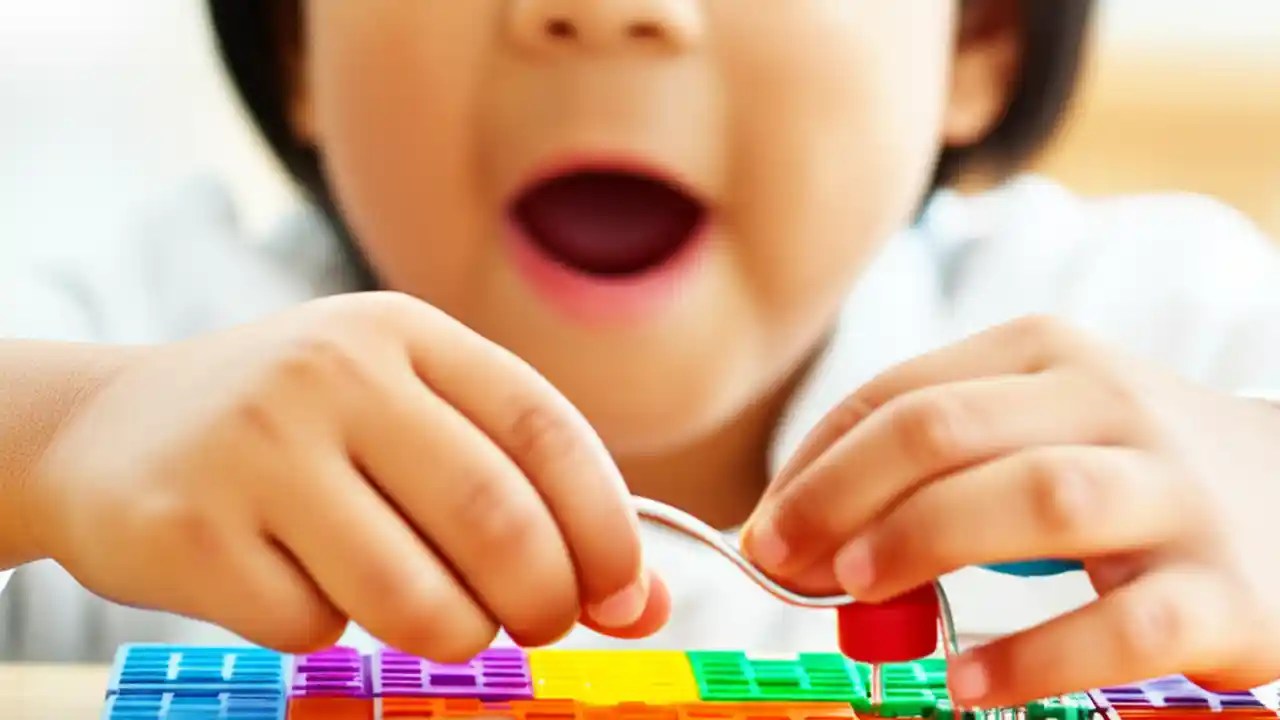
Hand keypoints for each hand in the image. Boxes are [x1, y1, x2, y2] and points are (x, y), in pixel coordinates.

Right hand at [28, 292, 666, 658]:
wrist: (108, 431)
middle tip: (540, 624)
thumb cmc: (293, 429)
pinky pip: (315, 627)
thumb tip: (638, 601)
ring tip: (442, 619)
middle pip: (495, 519)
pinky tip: (306, 588)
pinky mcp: (193, 532)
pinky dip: (336, 634)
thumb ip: (516, 486)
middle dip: (544, 600)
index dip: (606, 526)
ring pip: (414, 594)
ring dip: (454, 633)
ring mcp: (257, 448)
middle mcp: (334, 372)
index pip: (546, 429)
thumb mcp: (399, 411)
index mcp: (403, 332)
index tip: (625, 594)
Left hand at [744, 315, 1279, 703]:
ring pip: (1036, 499)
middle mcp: (1110, 406)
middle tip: (787, 563)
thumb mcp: (1031, 436)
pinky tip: (969, 680)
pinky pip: (1121, 626)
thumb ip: (927, 473)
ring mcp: (1173, 494)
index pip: (900, 393)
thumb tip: (797, 537)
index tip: (764, 529)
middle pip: (946, 431)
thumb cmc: (1125, 472)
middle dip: (841, 496)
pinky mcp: (1225, 592)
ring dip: (923, 543)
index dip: (815, 464)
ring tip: (857, 592)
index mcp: (1047, 356)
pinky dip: (1034, 657)